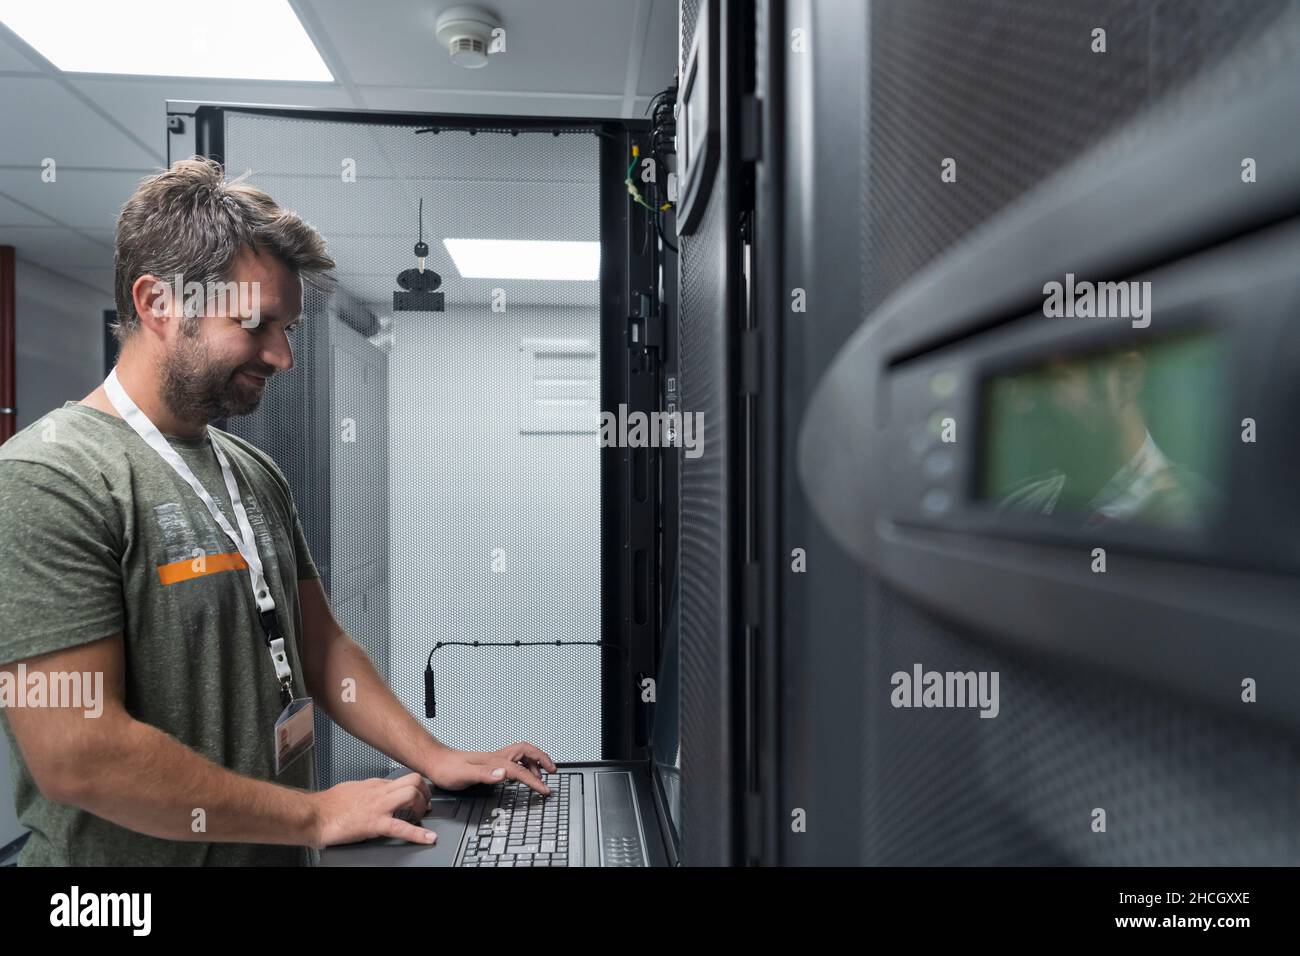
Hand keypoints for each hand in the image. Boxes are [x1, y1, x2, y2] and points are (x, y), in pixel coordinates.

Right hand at [310, 772, 434, 847]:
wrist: (314, 815)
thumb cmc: (327, 805)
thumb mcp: (352, 790)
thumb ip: (367, 790)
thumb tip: (373, 793)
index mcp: (375, 785)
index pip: (403, 779)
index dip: (416, 788)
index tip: (420, 797)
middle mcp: (380, 791)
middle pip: (414, 780)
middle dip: (425, 793)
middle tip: (426, 806)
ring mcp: (378, 806)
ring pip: (412, 795)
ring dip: (422, 807)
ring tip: (422, 819)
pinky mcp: (374, 823)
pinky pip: (402, 827)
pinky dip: (418, 834)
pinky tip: (428, 839)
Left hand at [427, 742, 557, 795]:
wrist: (435, 762)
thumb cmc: (448, 769)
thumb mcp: (465, 774)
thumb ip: (485, 774)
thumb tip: (505, 774)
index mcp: (495, 761)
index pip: (520, 770)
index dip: (534, 780)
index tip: (544, 790)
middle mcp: (497, 758)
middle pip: (527, 751)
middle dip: (543, 759)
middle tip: (553, 771)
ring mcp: (494, 759)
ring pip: (521, 755)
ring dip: (534, 762)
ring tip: (540, 774)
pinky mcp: (489, 763)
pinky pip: (513, 760)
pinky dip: (523, 765)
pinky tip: (519, 774)